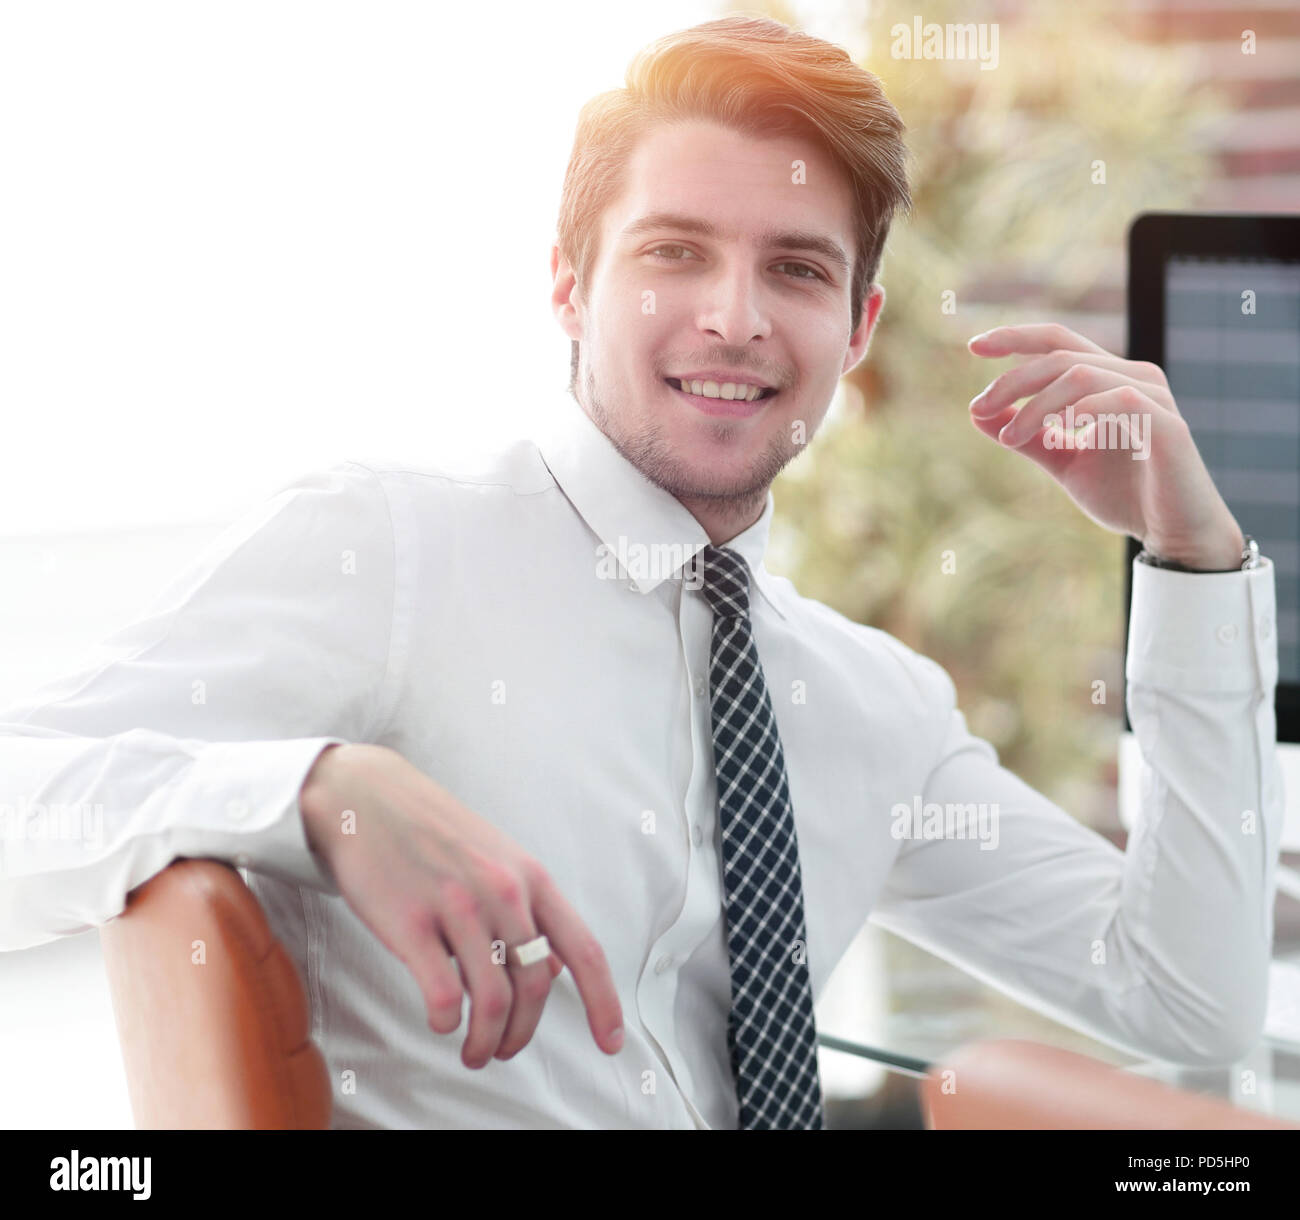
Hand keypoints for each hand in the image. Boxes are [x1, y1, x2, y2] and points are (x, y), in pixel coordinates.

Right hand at [298, 743, 623, 1068]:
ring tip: (474, 1052)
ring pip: (492, 1001)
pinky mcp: (409, 922)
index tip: (612, 1044)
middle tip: (503, 1051)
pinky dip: (447, 1023)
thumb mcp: (500, 861)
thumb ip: (530, 913)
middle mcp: (503, 891)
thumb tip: (555, 970)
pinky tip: (441, 1022)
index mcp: (532, 878)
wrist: (367, 797)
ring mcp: (457, 905)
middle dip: (523, 1033)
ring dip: (486, 1041)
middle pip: (534, 988)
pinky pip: (442, 995)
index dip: (604, 1002)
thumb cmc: (436, 834)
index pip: (584, 950)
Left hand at [967, 323, 1243, 569]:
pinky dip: (1081, 411)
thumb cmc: (1123, 494)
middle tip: (978, 409)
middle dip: (1012, 381)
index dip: (1016, 337)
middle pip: (1060, 358)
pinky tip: (1056, 433)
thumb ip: (1026, 437)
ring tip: (1009, 438)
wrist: (1171, 533)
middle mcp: (1132, 377)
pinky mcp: (1167, 426)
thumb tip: (977, 414)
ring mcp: (1153, 398)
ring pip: (1081, 376)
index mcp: (1107, 380)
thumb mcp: (1062, 461)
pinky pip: (1120, 401)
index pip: (1058, 342)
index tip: (973, 345)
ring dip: (1036, 405)